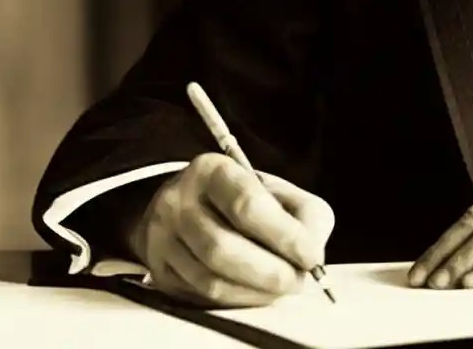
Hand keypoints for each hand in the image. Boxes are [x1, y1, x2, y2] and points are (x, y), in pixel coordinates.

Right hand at [126, 153, 334, 307]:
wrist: (187, 206)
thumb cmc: (243, 198)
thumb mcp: (277, 190)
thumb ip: (304, 215)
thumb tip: (312, 256)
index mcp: (212, 171)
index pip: (247, 206)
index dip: (284, 236)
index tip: (311, 256)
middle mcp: (178, 202)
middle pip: (223, 249)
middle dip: (270, 272)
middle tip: (298, 280)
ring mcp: (161, 238)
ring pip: (211, 280)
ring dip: (256, 291)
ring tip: (282, 287)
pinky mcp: (160, 271)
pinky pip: (202, 296)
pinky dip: (238, 300)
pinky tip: (257, 293)